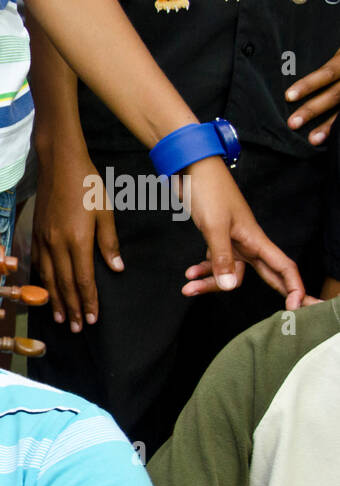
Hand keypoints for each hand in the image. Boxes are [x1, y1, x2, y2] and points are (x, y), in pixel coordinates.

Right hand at [31, 148, 122, 330]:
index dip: (88, 301)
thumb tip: (116, 268)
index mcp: (77, 240)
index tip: (92, 318)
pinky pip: (38, 265)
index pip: (84, 280)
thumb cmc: (87, 184)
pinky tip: (46, 291)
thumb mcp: (105, 210)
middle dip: (72, 308)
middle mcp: (57, 245)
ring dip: (55, 301)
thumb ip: (109, 242)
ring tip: (61, 318)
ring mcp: (43, 241)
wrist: (58, 164)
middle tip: (77, 329)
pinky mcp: (35, 235)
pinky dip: (43, 282)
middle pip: (65, 284)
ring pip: (49, 278)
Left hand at [176, 157, 305, 309]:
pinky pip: (215, 262)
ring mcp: (233, 241)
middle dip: (271, 292)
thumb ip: (222, 257)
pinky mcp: (217, 238)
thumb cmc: (209, 192)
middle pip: (262, 274)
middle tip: (286, 315)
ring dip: (210, 282)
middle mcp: (248, 242)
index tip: (299, 306)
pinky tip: (189, 275)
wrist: (192, 170)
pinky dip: (203, 270)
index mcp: (255, 239)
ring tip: (187, 288)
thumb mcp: (214, 226)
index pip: (283, 267)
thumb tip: (229, 287)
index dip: (293, 286)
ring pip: (229, 272)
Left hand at [286, 46, 339, 144]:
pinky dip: (337, 129)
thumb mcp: (337, 56)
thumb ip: (323, 67)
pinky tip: (327, 140)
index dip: (309, 85)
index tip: (288, 96)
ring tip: (313, 140)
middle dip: (313, 110)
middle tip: (292, 123)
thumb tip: (289, 77)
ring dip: (328, 126)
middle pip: (334, 95)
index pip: (328, 73)